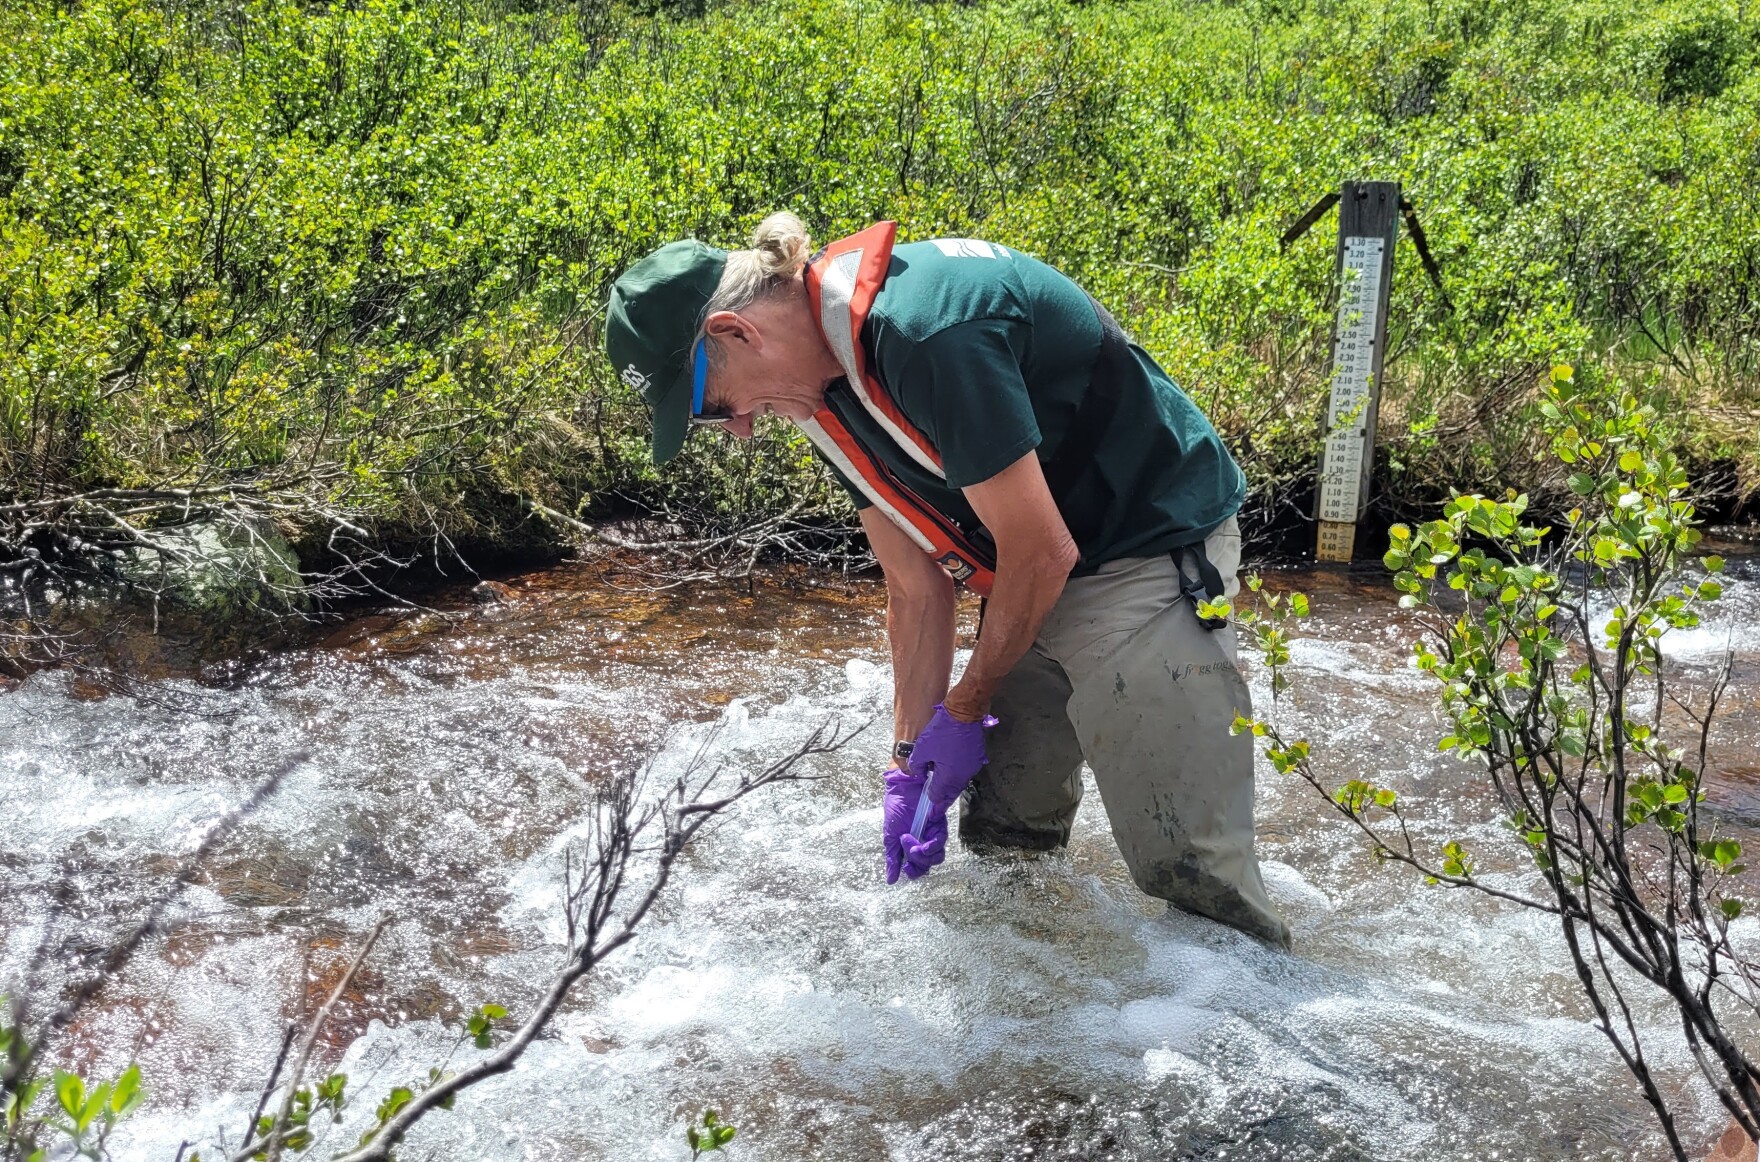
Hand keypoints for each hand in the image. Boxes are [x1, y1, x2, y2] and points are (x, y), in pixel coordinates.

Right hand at [882, 767, 946, 883]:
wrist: (900, 790)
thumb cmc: (895, 811)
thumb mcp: (890, 837)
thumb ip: (892, 858)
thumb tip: (890, 880)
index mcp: (912, 848)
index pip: (918, 868)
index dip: (914, 872)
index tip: (906, 869)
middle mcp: (924, 843)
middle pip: (928, 864)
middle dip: (918, 862)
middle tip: (907, 849)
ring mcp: (933, 834)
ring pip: (937, 856)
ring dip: (924, 855)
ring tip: (911, 844)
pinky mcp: (940, 825)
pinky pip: (940, 841)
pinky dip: (931, 845)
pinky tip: (922, 841)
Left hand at [909, 704, 997, 808]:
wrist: (964, 713)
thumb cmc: (942, 731)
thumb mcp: (922, 748)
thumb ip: (917, 766)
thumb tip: (919, 773)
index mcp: (948, 778)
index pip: (938, 797)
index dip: (933, 805)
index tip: (929, 813)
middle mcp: (962, 776)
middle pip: (951, 793)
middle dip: (942, 800)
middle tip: (936, 806)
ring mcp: (972, 768)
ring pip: (959, 783)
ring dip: (950, 787)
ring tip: (941, 789)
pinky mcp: (977, 758)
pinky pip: (965, 772)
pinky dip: (957, 775)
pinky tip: (951, 771)